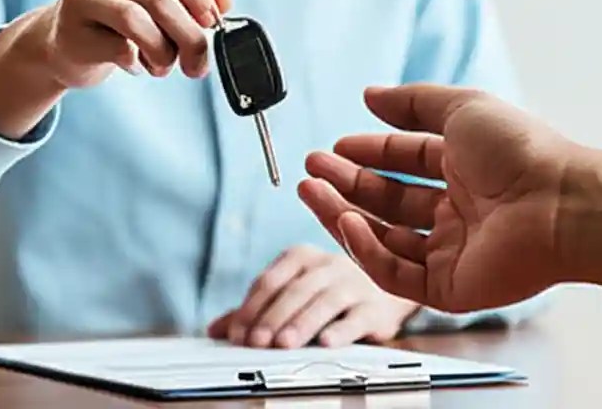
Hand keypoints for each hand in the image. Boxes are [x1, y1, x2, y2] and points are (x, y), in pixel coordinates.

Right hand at [0, 0, 230, 137]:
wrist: (66, 42)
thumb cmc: (120, 15)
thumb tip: (225, 0)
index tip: (213, 21)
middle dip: (189, 36)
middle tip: (199, 62)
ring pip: (138, 22)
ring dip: (164, 52)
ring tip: (165, 65)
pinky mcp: (68, 26)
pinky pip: (118, 47)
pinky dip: (138, 61)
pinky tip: (136, 64)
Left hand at [207, 245, 418, 348]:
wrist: (384, 292)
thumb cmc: (330, 291)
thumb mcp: (292, 293)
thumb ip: (256, 310)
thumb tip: (216, 329)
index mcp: (301, 257)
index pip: (269, 281)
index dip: (250, 308)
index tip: (237, 335)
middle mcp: (327, 265)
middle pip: (294, 291)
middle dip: (272, 318)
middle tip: (256, 343)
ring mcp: (353, 284)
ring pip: (324, 302)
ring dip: (301, 323)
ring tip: (283, 344)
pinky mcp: (375, 307)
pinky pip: (357, 318)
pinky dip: (341, 330)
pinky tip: (326, 343)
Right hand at [298, 85, 577, 314]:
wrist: (559, 204)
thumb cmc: (523, 153)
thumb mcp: (461, 108)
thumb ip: (411, 102)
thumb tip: (370, 94)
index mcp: (464, 171)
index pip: (403, 164)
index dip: (367, 155)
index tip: (335, 148)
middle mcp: (457, 212)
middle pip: (387, 202)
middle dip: (346, 184)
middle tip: (313, 170)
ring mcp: (452, 252)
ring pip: (383, 239)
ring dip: (344, 215)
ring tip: (313, 191)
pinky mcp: (449, 287)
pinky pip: (395, 273)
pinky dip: (366, 250)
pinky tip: (348, 222)